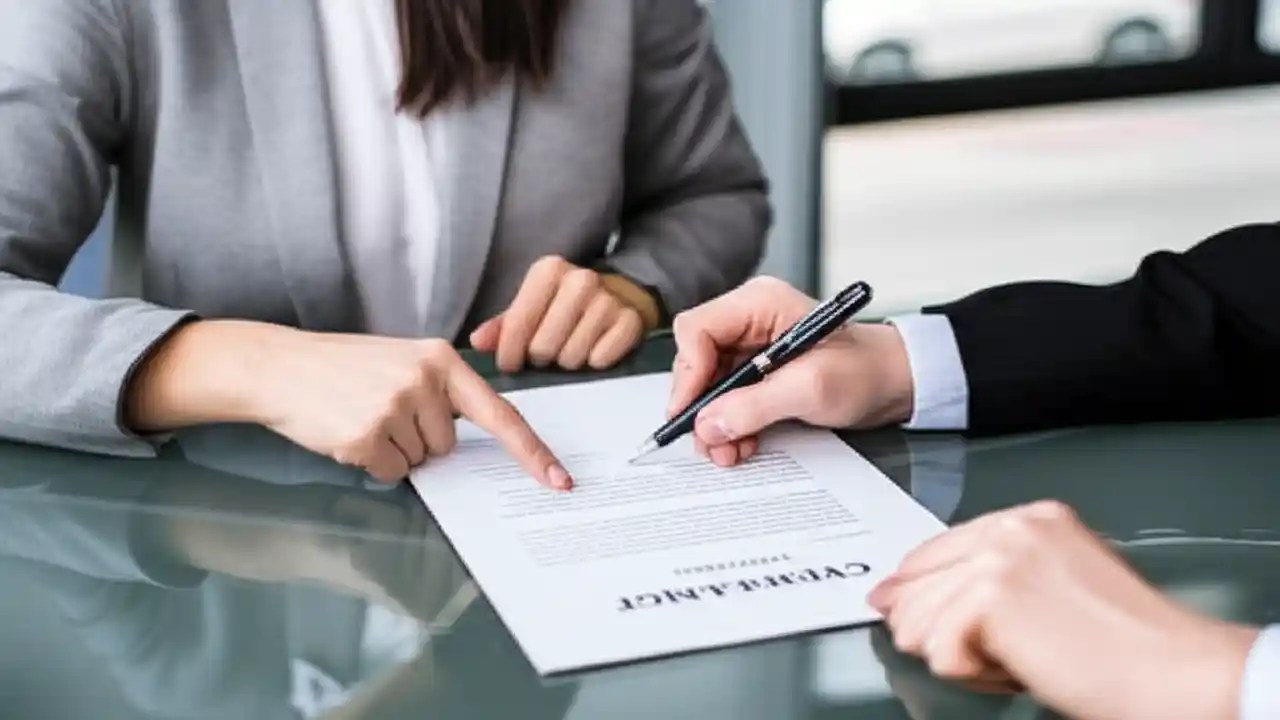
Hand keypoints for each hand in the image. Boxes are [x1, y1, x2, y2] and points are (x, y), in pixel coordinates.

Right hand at [128, 322, 570, 488]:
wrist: (281, 366)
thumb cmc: (345, 367)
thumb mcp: (402, 360)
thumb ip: (440, 391)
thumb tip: (463, 442)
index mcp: (441, 359)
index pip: (500, 413)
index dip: (531, 451)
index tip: (558, 480)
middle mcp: (424, 381)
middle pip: (448, 444)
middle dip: (418, 438)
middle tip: (380, 408)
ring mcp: (395, 408)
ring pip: (419, 461)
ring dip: (392, 449)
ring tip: (360, 415)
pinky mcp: (367, 436)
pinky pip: (389, 471)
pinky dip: (370, 462)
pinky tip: (347, 432)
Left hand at [469, 256, 658, 372]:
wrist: (619, 296)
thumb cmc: (565, 305)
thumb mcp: (531, 307)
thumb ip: (502, 325)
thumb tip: (478, 342)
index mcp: (549, 270)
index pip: (518, 323)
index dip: (509, 351)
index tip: (510, 363)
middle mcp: (580, 280)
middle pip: (544, 346)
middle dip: (541, 357)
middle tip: (547, 352)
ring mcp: (608, 300)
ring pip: (572, 357)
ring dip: (568, 361)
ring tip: (569, 349)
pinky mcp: (629, 321)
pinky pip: (601, 359)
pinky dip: (595, 362)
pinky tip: (594, 350)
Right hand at [667, 277, 913, 466]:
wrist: (895, 384)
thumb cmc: (866, 371)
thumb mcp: (810, 389)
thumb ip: (754, 406)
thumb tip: (708, 425)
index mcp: (759, 304)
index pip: (697, 330)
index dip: (688, 373)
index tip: (691, 412)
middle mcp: (748, 320)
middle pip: (695, 360)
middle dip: (700, 406)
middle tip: (709, 442)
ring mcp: (750, 346)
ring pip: (706, 384)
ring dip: (713, 422)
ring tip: (728, 451)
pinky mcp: (756, 372)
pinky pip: (725, 398)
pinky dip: (729, 424)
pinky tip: (741, 444)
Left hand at [868, 501, 1258, 719]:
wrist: (1172, 670)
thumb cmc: (1127, 646)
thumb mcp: (1053, 588)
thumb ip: (989, 579)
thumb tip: (903, 599)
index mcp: (1031, 519)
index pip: (937, 550)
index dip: (909, 588)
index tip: (890, 606)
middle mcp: (1011, 528)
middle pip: (915, 583)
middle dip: (935, 631)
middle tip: (991, 657)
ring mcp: (998, 556)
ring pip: (918, 620)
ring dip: (960, 657)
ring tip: (1017, 662)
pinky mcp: (990, 594)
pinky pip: (938, 651)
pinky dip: (973, 675)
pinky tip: (1020, 669)